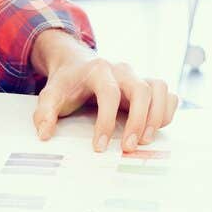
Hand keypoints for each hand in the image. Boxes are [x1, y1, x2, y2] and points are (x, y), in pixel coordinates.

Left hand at [30, 30, 177, 151]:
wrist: (77, 64)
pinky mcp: (147, 85)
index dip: (106, 121)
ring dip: (157, 116)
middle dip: (138, 120)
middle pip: (141, 89)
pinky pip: (167, 94)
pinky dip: (167, 111)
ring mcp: (137, 76)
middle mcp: (122, 70)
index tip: (99, 146)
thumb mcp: (50, 94)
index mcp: (99, 70)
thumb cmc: (67, 82)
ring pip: (159, 89)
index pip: (109, 93)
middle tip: (128, 147)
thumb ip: (45, 112)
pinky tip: (155, 129)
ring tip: (145, 140)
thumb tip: (45, 133)